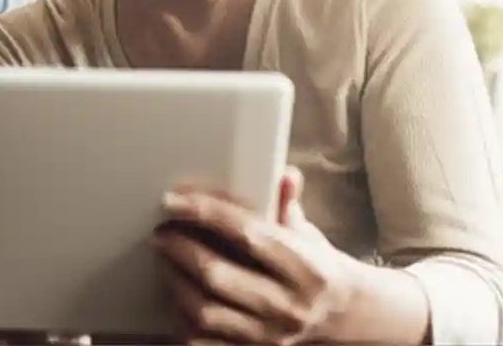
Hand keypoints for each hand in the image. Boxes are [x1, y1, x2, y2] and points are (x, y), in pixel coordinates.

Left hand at [152, 167, 359, 345]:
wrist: (342, 316)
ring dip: (176, 282)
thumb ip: (288, 204)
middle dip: (180, 249)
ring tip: (165, 261)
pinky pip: (203, 342)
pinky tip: (177, 297)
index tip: (174, 201)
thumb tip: (285, 174)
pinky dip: (183, 320)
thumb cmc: (315, 266)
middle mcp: (288, 306)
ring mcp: (269, 336)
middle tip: (161, 233)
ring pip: (205, 312)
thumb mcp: (308, 232)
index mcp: (305, 268)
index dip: (206, 214)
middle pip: (218, 276)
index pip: (248, 234)